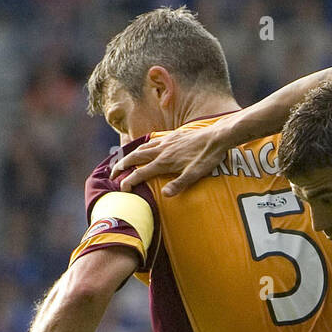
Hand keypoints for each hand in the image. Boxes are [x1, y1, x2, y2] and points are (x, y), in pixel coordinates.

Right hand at [112, 123, 227, 195]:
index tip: (121, 189)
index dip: (129, 181)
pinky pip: (152, 141)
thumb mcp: (195, 174)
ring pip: (142, 148)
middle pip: (135, 157)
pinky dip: (143, 146)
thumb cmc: (208, 157)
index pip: (141, 173)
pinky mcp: (172, 136)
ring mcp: (166, 141)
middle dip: (121, 166)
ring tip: (123, 162)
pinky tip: (145, 148)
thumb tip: (164, 195)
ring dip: (130, 155)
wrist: (218, 136)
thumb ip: (179, 184)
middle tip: (113, 174)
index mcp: (165, 161)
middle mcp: (162, 150)